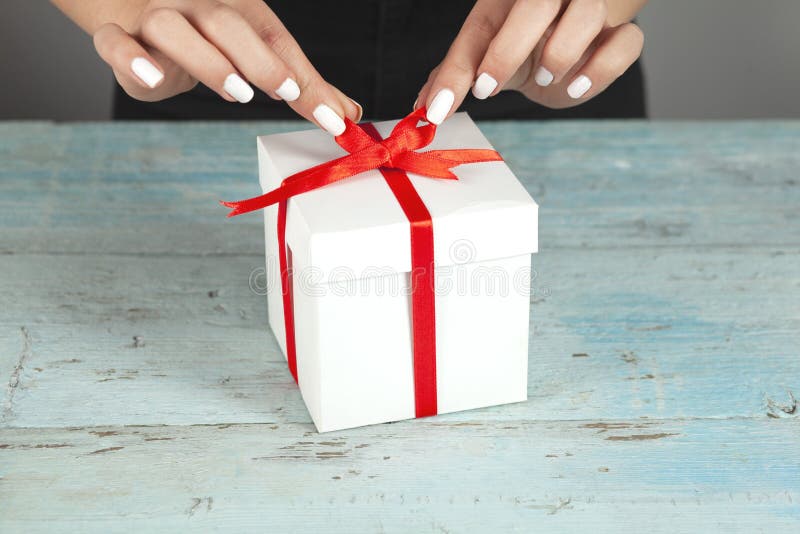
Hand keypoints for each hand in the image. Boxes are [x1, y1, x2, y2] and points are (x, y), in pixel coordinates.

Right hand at [89, 0, 359, 133]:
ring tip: (237, 92)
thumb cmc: (211, 37)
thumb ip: (302, 85)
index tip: (333, 117)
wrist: (137, 8)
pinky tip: (152, 78)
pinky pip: (114, 42)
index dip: (304, 77)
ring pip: (172, 27)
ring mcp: (156, 18)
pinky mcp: (120, 37)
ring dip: (206, 59)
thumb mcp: (260, 54)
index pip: (276, 40)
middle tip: (285, 92)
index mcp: (239, 8)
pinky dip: (128, 57)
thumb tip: (347, 114)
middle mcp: (197, 7)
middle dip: (258, 58)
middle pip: (226, 22)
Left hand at [415, 0, 644, 123]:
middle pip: (537, 3)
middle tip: (487, 88)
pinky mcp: (621, 35)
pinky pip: (628, 42)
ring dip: (560, 53)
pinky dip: (603, 68)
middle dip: (507, 49)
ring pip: (587, 14)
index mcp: (507, 1)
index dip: (458, 67)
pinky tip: (576, 88)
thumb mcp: (484, 57)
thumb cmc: (521, 48)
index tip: (442, 106)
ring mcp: (590, 12)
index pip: (480, 28)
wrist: (571, 48)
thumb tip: (423, 107)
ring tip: (543, 80)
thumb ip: (454, 76)